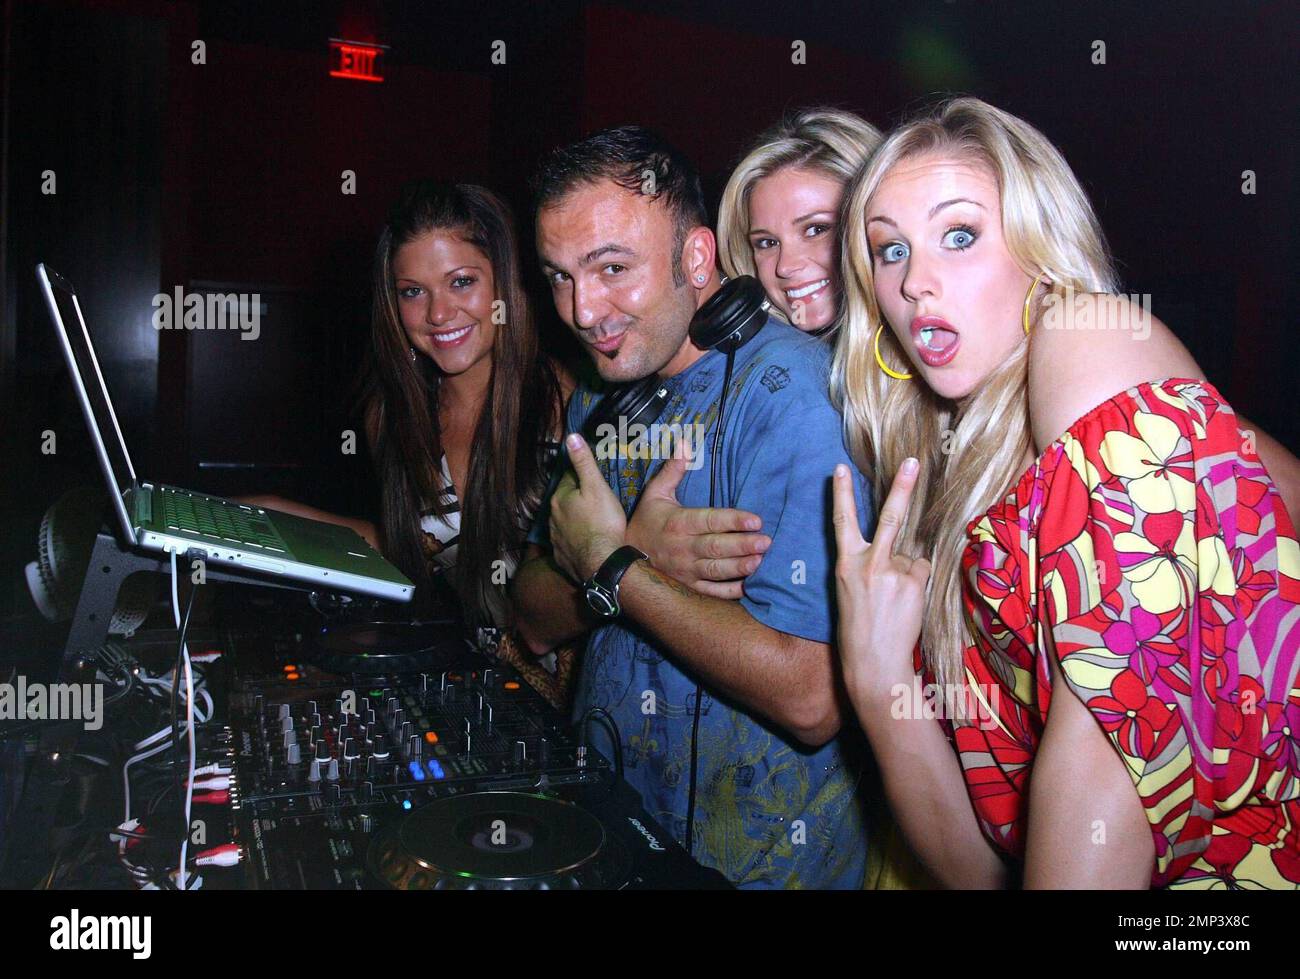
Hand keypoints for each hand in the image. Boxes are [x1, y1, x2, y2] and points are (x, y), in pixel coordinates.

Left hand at [550, 433, 627, 582]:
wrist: (602, 562)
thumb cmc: (603, 522)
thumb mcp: (597, 487)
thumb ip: (584, 462)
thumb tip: (571, 437)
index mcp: (559, 498)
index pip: (568, 479)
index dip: (581, 477)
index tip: (593, 480)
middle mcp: (552, 517)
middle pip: (565, 501)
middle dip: (576, 499)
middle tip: (596, 501)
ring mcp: (555, 538)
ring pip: (564, 522)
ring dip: (574, 520)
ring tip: (592, 522)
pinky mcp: (561, 556)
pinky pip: (566, 543)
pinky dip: (574, 540)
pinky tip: (585, 542)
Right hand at [626, 437, 770, 598]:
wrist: (622, 559)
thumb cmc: (646, 522)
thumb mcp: (655, 493)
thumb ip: (673, 470)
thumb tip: (684, 442)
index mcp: (678, 522)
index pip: (709, 521)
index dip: (733, 521)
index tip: (755, 520)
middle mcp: (682, 548)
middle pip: (716, 547)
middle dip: (742, 545)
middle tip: (766, 541)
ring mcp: (685, 570)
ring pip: (715, 570)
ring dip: (739, 566)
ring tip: (760, 561)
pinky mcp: (688, 587)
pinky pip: (710, 591)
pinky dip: (729, 591)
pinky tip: (749, 585)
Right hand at [832, 458, 931, 701]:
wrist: (873, 662)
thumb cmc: (859, 629)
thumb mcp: (850, 591)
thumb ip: (868, 565)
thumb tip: (899, 552)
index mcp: (846, 565)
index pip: (842, 522)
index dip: (841, 493)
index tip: (839, 468)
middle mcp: (869, 563)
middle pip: (890, 517)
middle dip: (902, 487)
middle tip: (912, 461)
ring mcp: (894, 572)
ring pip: (911, 557)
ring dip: (908, 574)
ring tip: (895, 602)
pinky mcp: (914, 583)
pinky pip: (922, 573)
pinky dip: (918, 586)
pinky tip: (907, 605)